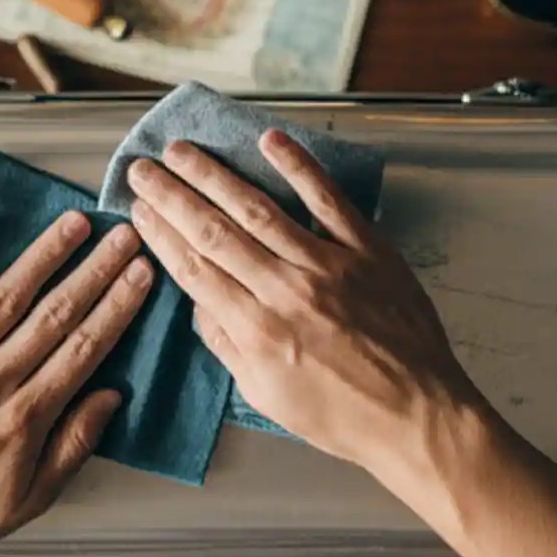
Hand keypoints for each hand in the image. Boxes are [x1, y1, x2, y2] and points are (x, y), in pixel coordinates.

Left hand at [0, 213, 153, 556]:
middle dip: (95, 271)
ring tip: (74, 223)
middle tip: (124, 236)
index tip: (141, 274)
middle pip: (54, 315)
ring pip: (5, 298)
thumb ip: (74, 444)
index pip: (84, 348)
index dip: (117, 307)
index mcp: (25, 417)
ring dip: (42, 256)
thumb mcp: (32, 499)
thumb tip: (111, 395)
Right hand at [126, 129, 483, 470]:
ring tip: (183, 150)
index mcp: (257, 329)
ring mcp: (327, 264)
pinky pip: (327, 199)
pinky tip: (269, 140)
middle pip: (214, 231)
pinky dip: (298, 167)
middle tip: (144, 168)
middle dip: (173, 195)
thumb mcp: (267, 396)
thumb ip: (229, 347)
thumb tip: (201, 306)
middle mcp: (285, 289)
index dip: (162, 234)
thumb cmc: (342, 416)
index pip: (195, 269)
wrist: (416, 414)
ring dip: (215, 175)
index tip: (140, 210)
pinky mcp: (367, 249)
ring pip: (258, 208)